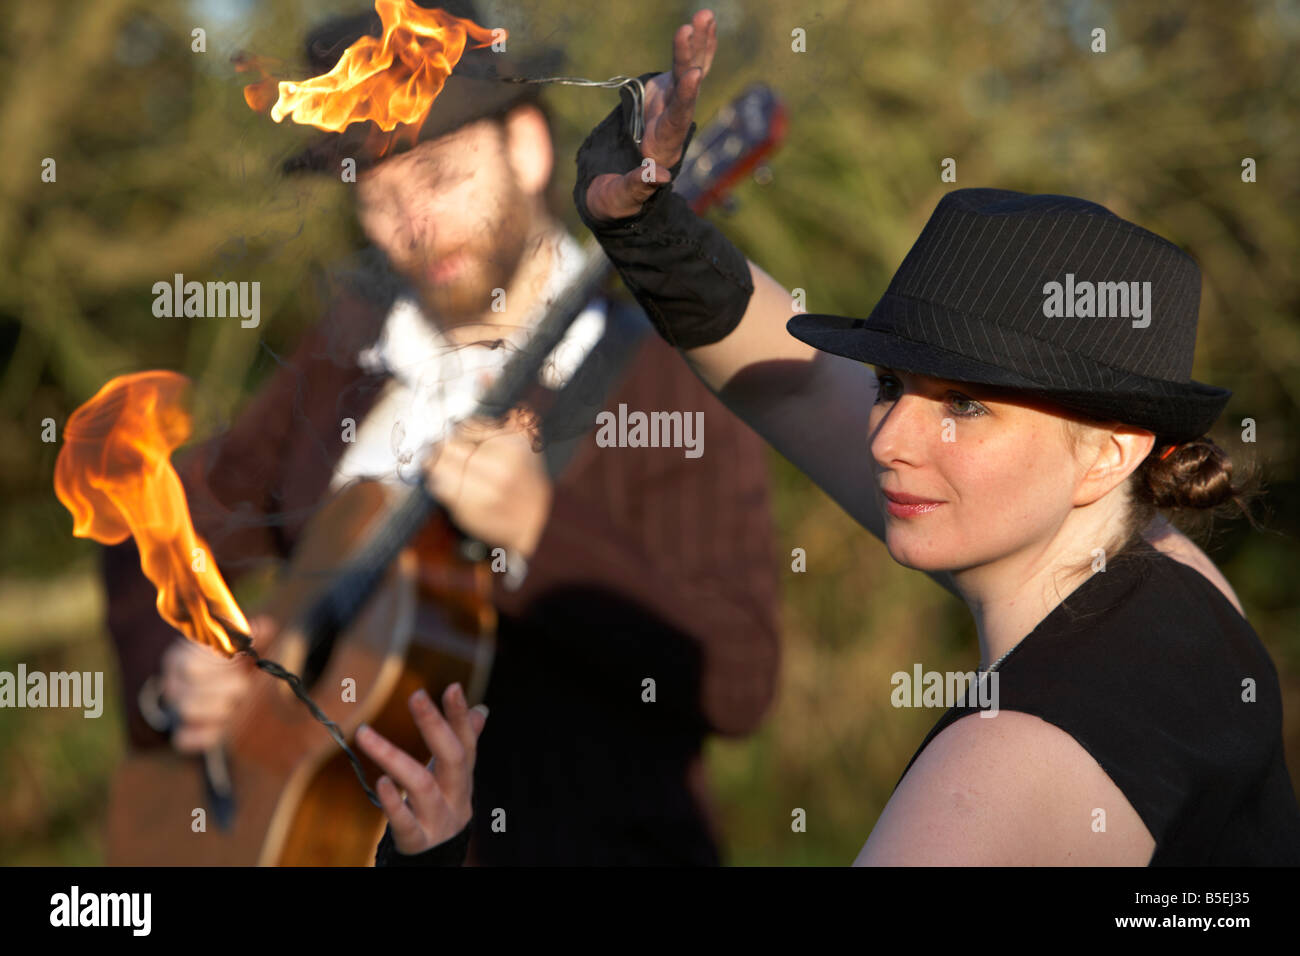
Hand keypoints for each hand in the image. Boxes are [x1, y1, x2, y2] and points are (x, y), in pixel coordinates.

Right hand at [158, 615, 272, 753]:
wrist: (238, 686)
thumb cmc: (239, 660)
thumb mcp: (246, 644)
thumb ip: (254, 635)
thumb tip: (265, 627)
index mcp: (181, 656)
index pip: (191, 666)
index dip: (220, 668)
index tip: (240, 663)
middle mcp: (172, 682)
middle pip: (189, 689)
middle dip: (225, 689)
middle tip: (244, 684)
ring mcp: (175, 708)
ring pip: (187, 712)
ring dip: (221, 708)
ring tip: (237, 701)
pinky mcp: (183, 733)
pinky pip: (185, 739)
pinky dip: (208, 733)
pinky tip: (227, 722)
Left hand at [355, 683, 488, 854]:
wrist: (440, 860)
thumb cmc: (443, 808)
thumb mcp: (455, 778)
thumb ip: (466, 743)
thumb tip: (483, 710)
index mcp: (463, 776)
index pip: (466, 741)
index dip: (460, 715)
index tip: (452, 686)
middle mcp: (456, 795)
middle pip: (451, 757)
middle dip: (435, 725)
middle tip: (416, 694)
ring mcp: (438, 819)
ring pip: (421, 786)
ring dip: (393, 757)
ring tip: (364, 733)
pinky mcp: (417, 840)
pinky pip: (405, 823)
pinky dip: (393, 802)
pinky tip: (380, 782)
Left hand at [423, 408, 551, 559]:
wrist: (536, 522)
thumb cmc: (527, 475)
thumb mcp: (525, 437)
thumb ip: (505, 407)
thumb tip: (483, 375)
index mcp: (512, 445)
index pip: (466, 426)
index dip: (459, 432)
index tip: (460, 437)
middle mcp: (498, 467)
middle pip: (448, 445)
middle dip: (443, 447)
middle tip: (446, 450)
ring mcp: (482, 490)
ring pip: (438, 466)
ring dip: (437, 464)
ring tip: (449, 467)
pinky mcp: (469, 510)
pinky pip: (439, 488)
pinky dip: (439, 483)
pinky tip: (451, 483)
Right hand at [583, 9, 717, 220]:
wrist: (621, 189)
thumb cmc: (615, 198)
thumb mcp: (620, 197)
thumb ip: (638, 185)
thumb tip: (658, 176)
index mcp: (663, 147)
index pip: (677, 120)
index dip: (685, 97)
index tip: (692, 75)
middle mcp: (674, 124)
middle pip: (687, 89)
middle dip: (690, 57)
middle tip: (693, 27)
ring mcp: (673, 106)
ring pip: (690, 72)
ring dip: (698, 44)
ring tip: (704, 15)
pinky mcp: (669, 94)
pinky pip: (687, 66)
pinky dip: (697, 46)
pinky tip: (704, 22)